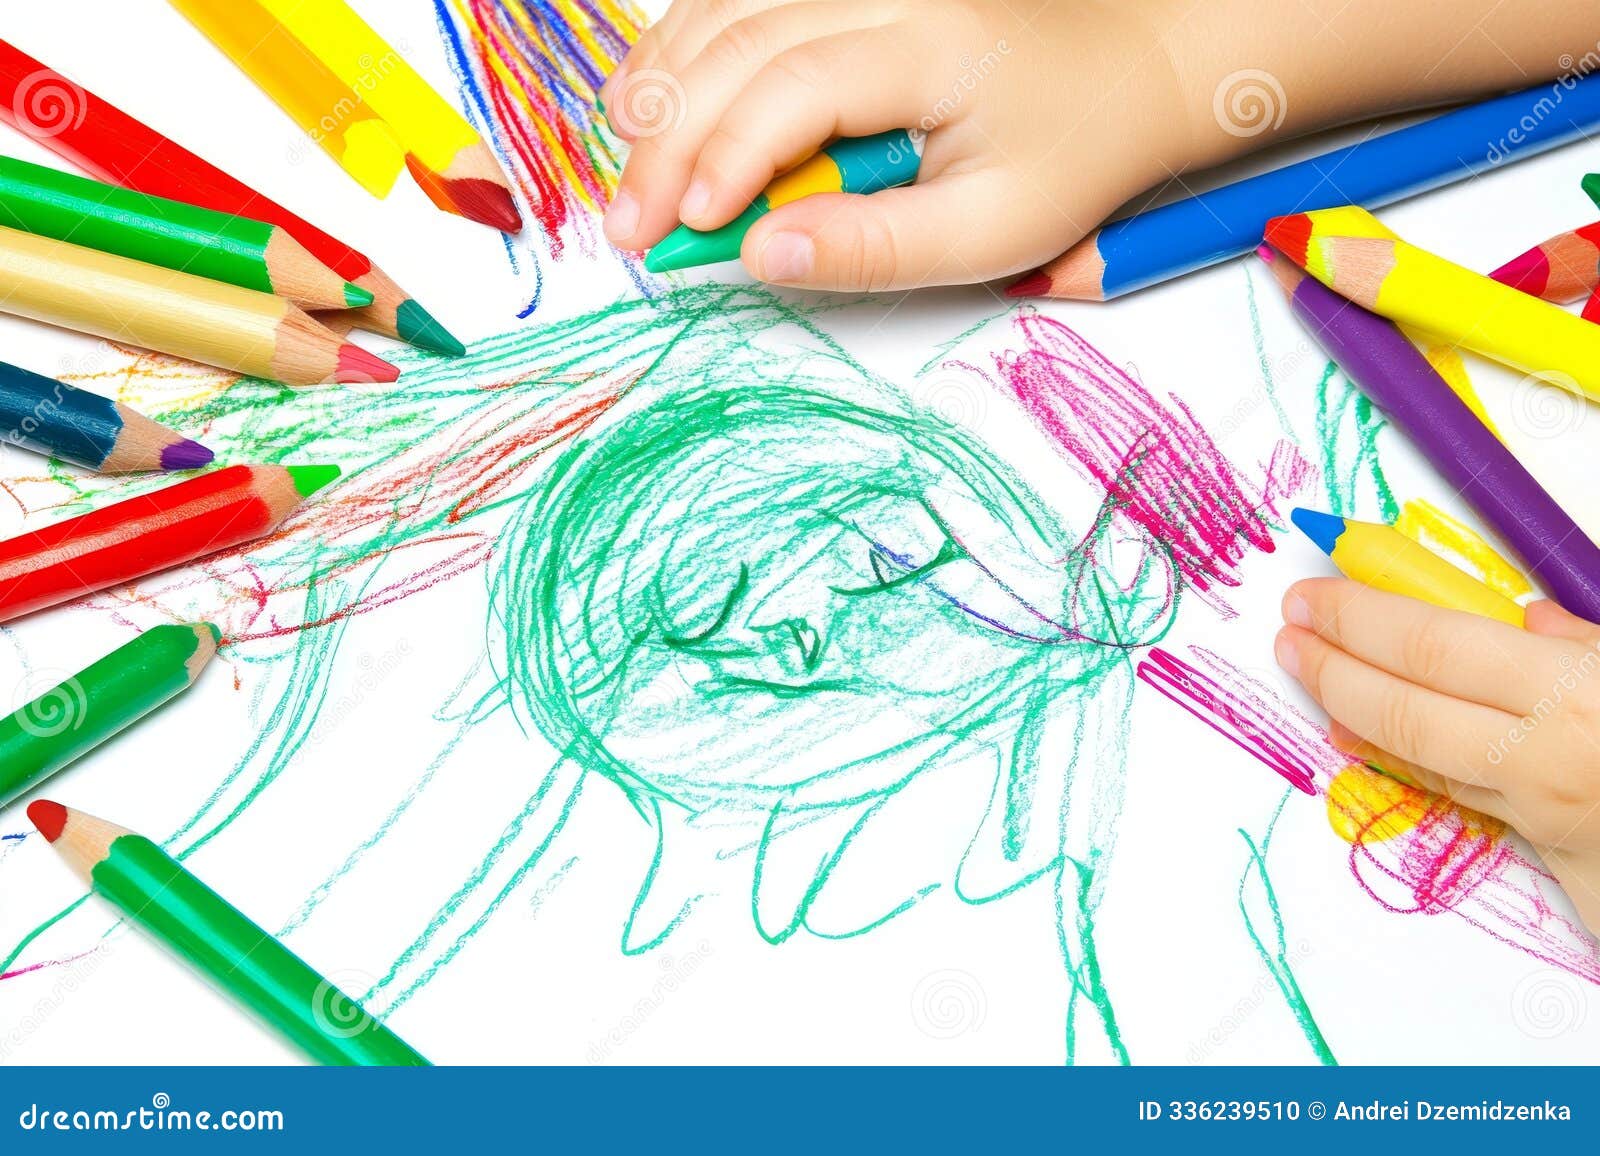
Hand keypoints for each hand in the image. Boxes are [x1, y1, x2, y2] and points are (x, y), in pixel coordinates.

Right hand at [597, 0, 1192, 290]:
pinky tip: (650, 102)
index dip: (726, 156)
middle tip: (629, 228)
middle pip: (737, 41)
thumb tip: (762, 254)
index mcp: (931, 41)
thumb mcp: (993, 229)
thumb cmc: (1070, 151)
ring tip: (624, 173)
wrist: (1129, 68)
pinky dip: (682, 50)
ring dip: (658, 88)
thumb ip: (876, 246)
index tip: (687, 229)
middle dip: (667, 138)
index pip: (794, 85)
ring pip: (722, 10)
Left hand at [1276, 577, 1599, 934]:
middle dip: (1330, 664)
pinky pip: (1478, 806)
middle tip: (1288, 629)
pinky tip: (1382, 747)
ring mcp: (1554, 826)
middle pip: (1403, 708)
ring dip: (1356, 716)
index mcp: (1579, 695)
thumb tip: (1527, 620)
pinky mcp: (1570, 874)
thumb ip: (1594, 637)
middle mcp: (1549, 764)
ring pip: (1427, 765)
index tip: (1311, 589)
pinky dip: (1421, 769)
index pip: (1430, 645)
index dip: (1359, 613)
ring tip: (1315, 678)